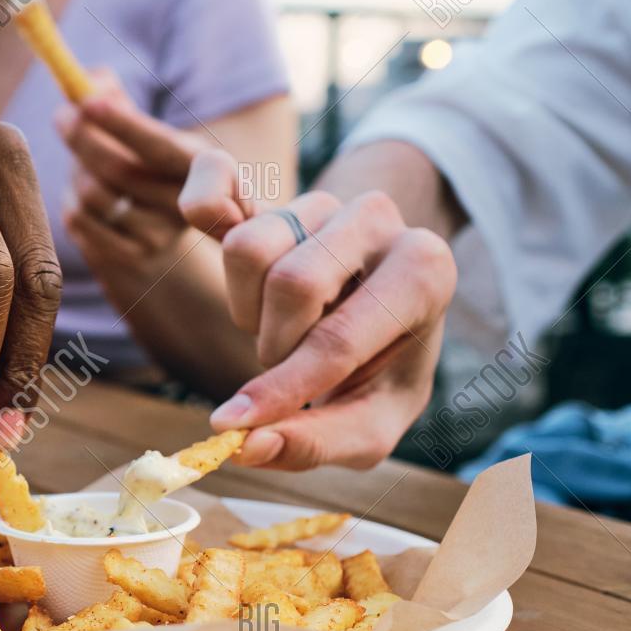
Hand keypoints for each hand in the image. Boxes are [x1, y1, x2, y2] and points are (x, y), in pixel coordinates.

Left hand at [56, 72, 201, 265]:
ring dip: (76, 172)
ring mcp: (158, 237)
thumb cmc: (146, 170)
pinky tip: (81, 197)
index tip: (86, 102)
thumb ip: (118, 101)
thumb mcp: (144, 134)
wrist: (158, 239)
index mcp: (197, 165)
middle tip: (62, 115)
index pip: (158, 145)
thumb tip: (90, 79)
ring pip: (92, 193)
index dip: (122, 124)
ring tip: (82, 167)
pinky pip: (79, 221)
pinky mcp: (130, 259)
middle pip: (116, 167)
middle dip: (81, 136)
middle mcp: (184, 204)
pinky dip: (70, 201)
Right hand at [180, 158, 456, 469]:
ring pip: (250, 248)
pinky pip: (218, 184)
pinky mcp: (272, 193)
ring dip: (247, 310)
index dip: (282, 388)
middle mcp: (378, 219)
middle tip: (287, 367)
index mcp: (425, 272)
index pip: (338, 336)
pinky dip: (204, 200)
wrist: (382, 315)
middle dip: (273, 346)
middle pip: (291, 282)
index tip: (233, 425)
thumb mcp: (370, 424)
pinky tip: (211, 219)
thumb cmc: (379, 374)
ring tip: (278, 330)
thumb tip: (245, 446)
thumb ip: (316, 444)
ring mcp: (321, 201)